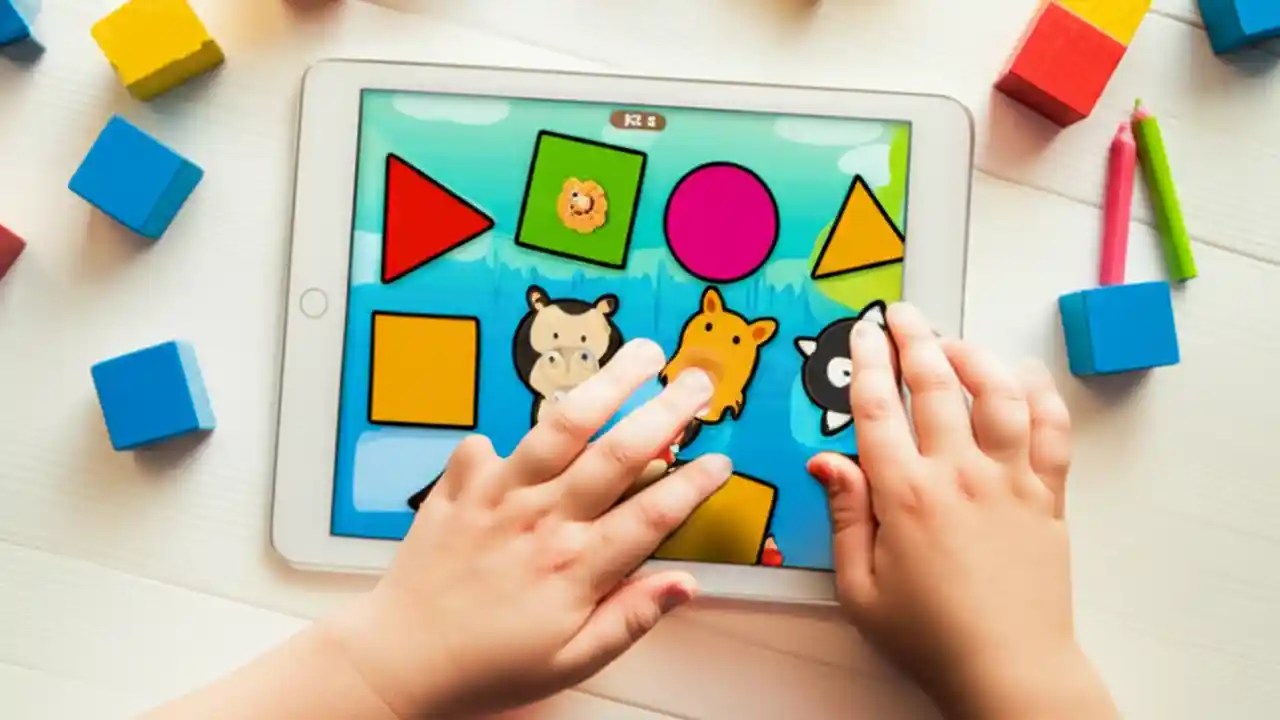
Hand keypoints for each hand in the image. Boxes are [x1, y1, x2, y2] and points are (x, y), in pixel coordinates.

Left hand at [324, 340, 729, 717]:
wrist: (400, 660)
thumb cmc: (490, 665)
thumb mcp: (572, 661)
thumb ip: (630, 618)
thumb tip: (686, 585)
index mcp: (575, 568)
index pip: (650, 516)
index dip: (691, 485)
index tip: (721, 460)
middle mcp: (541, 522)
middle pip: (616, 455)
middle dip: (664, 411)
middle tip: (698, 381)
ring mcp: (498, 498)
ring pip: (560, 430)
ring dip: (606, 387)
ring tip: (641, 354)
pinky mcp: (460, 487)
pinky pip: (485, 444)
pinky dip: (508, 429)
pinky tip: (533, 411)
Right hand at [808, 304, 1116, 719]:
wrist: (1009, 669)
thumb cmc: (930, 635)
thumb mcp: (860, 588)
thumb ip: (845, 517)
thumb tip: (825, 461)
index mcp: (906, 497)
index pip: (880, 409)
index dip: (869, 361)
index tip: (863, 331)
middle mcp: (960, 476)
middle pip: (938, 385)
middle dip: (916, 338)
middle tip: (903, 313)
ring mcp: (1010, 481)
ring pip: (998, 394)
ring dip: (975, 357)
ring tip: (954, 342)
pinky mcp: (1047, 495)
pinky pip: (1052, 429)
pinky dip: (1040, 394)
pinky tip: (1023, 376)